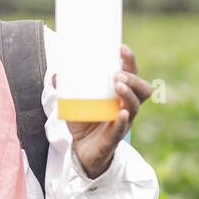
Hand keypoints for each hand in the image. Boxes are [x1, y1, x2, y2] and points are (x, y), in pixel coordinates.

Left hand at [55, 44, 152, 178]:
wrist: (81, 151)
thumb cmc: (83, 122)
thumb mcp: (73, 102)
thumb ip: (65, 88)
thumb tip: (56, 74)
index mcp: (120, 95)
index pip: (132, 74)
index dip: (130, 60)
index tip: (121, 48)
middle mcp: (126, 107)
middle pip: (143, 89)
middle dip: (132, 78)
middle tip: (117, 74)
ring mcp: (122, 122)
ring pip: (135, 106)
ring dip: (129, 94)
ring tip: (118, 85)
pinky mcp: (114, 137)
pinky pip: (122, 128)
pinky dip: (122, 120)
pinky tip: (121, 113)